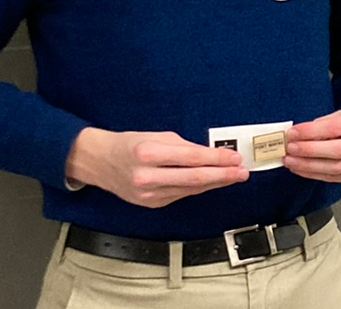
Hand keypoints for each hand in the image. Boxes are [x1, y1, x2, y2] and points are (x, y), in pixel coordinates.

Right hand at [66, 127, 248, 207]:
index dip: (217, 160)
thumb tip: (209, 154)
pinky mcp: (151, 204)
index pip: (191, 158)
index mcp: (148, 153)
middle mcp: (148, 176)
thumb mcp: (155, 136)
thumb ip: (183, 147)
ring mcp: (149, 194)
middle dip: (222, 176)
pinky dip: (197, 188)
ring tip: (232, 177)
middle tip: (241, 173)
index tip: (234, 158)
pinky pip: (180, 195)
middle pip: (194, 178)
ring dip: (214, 183)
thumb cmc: (128, 144)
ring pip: (190, 189)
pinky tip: (211, 183)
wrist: (99, 162)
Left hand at [283, 102, 340, 184]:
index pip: (337, 127)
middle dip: (309, 151)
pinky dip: (315, 174)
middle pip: (338, 151)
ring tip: (292, 160)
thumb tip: (297, 136)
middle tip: (290, 148)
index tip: (294, 133)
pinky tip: (302, 169)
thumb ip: (321, 124)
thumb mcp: (339, 112)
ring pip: (336, 168)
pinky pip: (335, 178)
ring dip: (308, 166)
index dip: (312, 131)